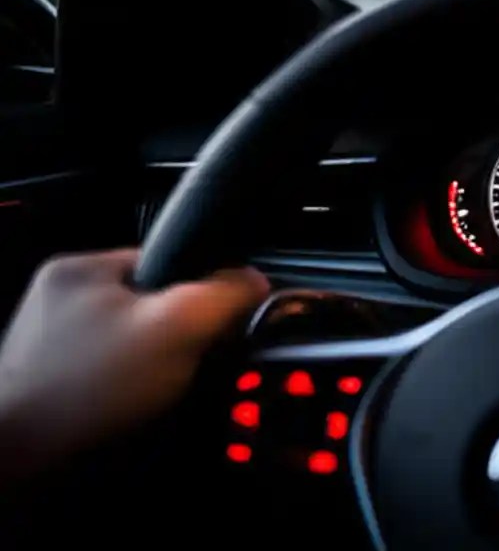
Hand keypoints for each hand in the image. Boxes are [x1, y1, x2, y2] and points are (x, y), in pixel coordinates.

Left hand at [0, 249, 268, 485]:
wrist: (18, 455)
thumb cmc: (86, 387)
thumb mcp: (177, 328)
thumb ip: (224, 296)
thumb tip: (255, 281)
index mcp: (82, 267)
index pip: (166, 261)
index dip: (200, 292)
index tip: (213, 325)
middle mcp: (60, 297)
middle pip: (150, 305)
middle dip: (176, 336)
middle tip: (184, 363)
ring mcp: (49, 341)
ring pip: (132, 343)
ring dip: (153, 366)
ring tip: (154, 390)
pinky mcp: (48, 381)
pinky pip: (109, 374)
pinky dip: (127, 390)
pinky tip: (131, 408)